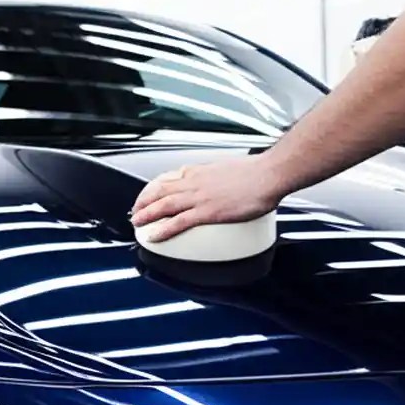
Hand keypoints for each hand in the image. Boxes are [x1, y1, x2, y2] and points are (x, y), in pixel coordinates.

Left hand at [130, 156, 286, 242]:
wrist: (268, 174)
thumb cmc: (256, 171)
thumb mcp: (229, 168)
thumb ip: (218, 176)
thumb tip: (218, 181)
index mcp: (200, 171)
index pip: (169, 178)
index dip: (155, 187)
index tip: (148, 194)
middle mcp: (194, 182)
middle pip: (160, 191)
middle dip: (144, 201)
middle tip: (135, 211)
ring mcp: (199, 197)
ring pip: (163, 206)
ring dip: (147, 214)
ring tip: (137, 222)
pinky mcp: (207, 212)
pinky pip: (178, 222)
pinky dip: (162, 229)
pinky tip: (153, 235)